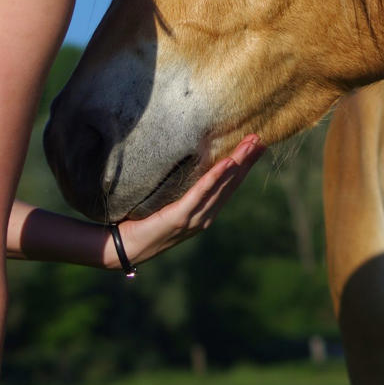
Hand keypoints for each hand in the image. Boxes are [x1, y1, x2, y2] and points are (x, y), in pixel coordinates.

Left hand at [111, 135, 264, 266]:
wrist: (124, 246)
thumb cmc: (142, 221)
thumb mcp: (167, 201)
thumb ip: (181, 188)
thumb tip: (187, 159)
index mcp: (203, 213)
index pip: (229, 185)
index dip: (244, 165)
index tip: (257, 145)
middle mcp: (204, 217)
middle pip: (231, 184)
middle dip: (246, 161)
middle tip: (259, 139)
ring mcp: (194, 219)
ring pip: (221, 187)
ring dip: (237, 164)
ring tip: (249, 145)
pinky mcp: (180, 217)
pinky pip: (200, 194)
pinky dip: (215, 178)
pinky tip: (227, 163)